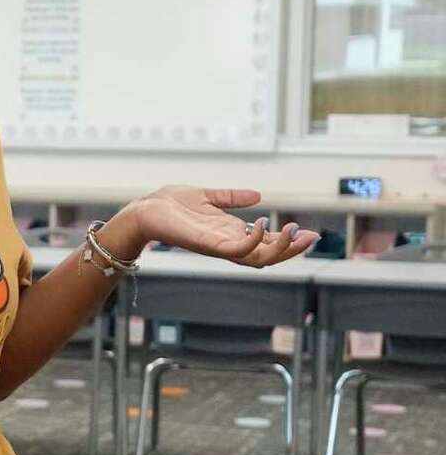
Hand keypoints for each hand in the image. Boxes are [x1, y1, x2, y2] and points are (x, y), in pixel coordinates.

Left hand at [108, 187, 319, 268]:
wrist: (144, 210)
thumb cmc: (170, 205)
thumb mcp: (208, 197)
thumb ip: (231, 198)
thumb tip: (258, 196)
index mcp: (229, 234)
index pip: (265, 244)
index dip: (287, 242)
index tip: (308, 234)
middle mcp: (226, 244)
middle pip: (267, 256)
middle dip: (291, 249)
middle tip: (310, 237)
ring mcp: (217, 247)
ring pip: (257, 258)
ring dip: (279, 247)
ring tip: (292, 230)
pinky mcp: (206, 245)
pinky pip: (237, 250)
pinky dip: (254, 241)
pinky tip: (263, 224)